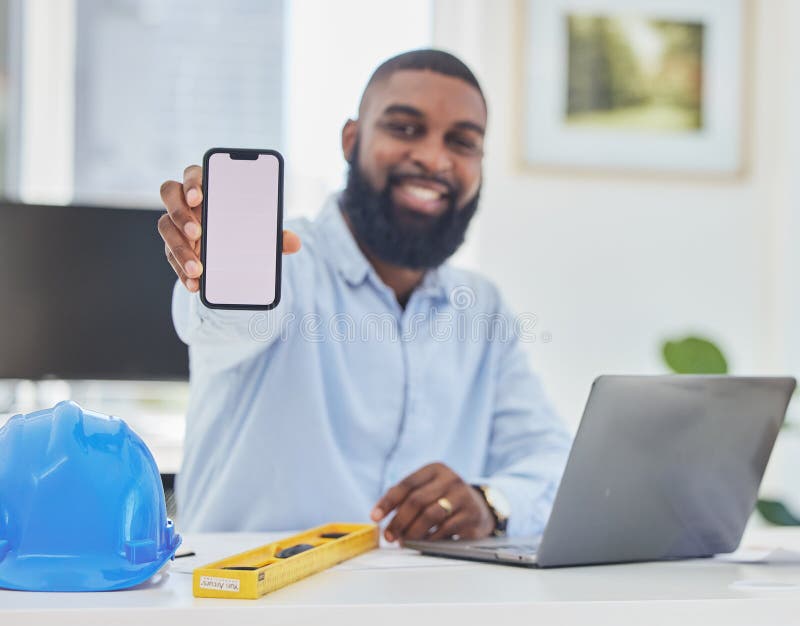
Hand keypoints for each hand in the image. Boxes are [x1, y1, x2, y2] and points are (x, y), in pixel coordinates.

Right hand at [158, 164, 301, 292]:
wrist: (234, 251)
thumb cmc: (246, 229)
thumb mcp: (261, 231)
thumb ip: (275, 234)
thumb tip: (294, 243)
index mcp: (208, 186)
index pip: (193, 173)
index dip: (192, 182)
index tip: (199, 197)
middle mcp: (186, 200)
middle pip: (169, 193)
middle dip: (180, 212)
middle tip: (197, 233)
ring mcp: (176, 222)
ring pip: (165, 226)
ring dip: (179, 247)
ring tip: (197, 268)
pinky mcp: (173, 245)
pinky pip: (170, 256)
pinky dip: (181, 271)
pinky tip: (194, 284)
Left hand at [370, 462, 494, 541]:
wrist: (479, 507)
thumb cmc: (445, 499)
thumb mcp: (428, 490)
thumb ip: (405, 497)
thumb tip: (380, 514)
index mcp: (435, 469)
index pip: (406, 484)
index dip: (388, 501)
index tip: (375, 517)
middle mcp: (450, 479)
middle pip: (417, 500)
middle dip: (399, 521)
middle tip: (389, 535)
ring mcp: (462, 496)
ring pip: (430, 515)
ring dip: (412, 532)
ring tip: (404, 541)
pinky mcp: (471, 514)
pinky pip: (444, 529)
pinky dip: (430, 539)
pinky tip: (422, 543)